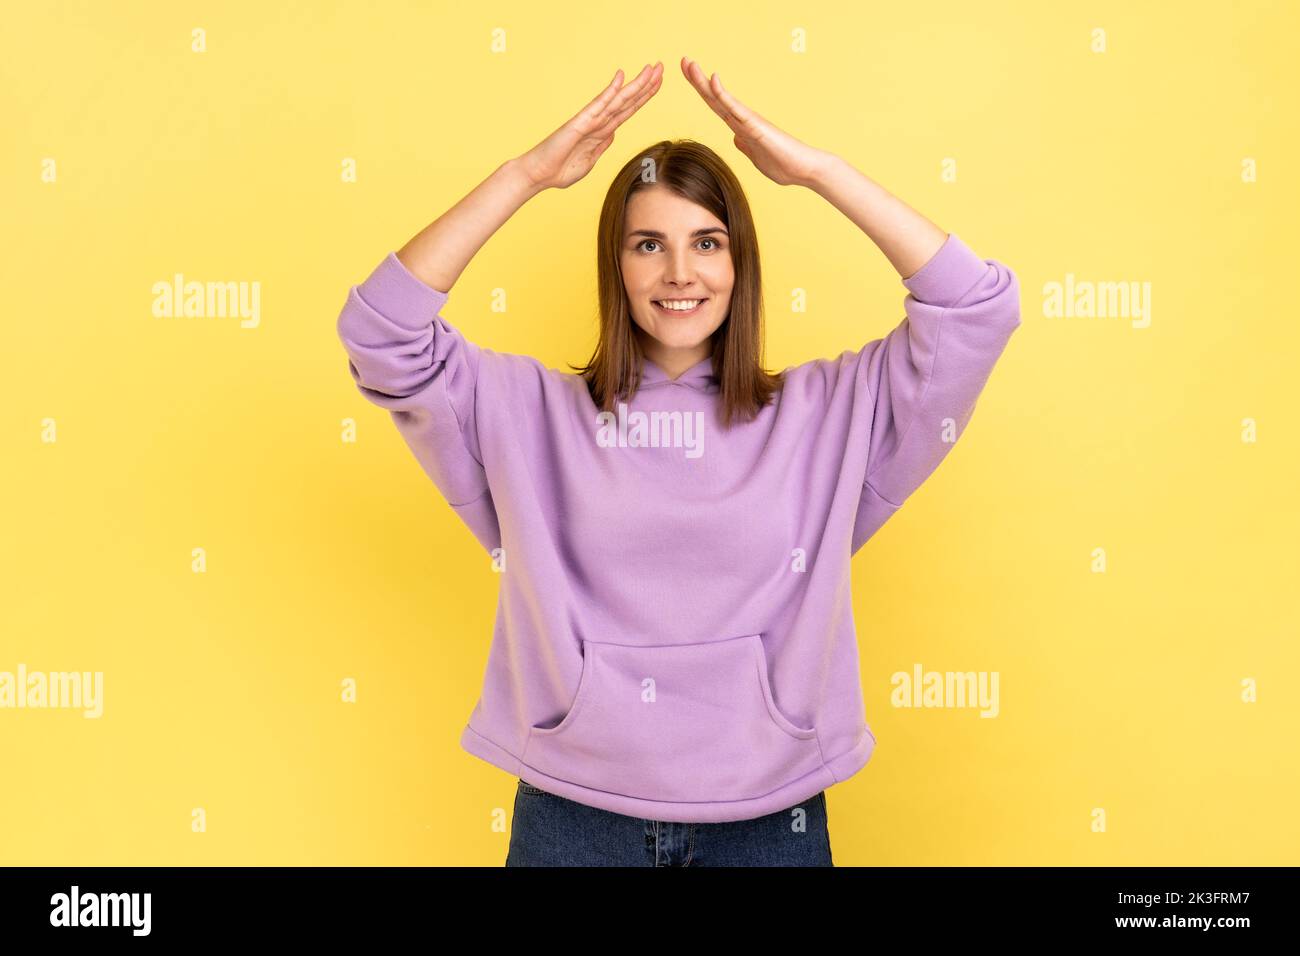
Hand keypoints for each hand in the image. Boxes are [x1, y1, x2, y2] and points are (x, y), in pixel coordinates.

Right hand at [519, 63, 663, 189]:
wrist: (540, 175)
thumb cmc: (560, 170)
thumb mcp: (590, 161)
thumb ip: (602, 146)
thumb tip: (612, 133)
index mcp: (603, 132)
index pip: (628, 110)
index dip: (644, 97)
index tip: (658, 83)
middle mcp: (599, 122)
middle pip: (628, 101)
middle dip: (645, 84)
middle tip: (661, 66)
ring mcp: (591, 121)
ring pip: (619, 100)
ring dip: (636, 85)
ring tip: (652, 69)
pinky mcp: (580, 123)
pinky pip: (598, 105)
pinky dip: (610, 91)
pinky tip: (621, 77)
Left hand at [680, 57, 829, 187]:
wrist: (803, 169)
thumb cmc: (783, 164)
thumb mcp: (755, 157)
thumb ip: (745, 145)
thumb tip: (736, 138)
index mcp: (740, 127)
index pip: (715, 105)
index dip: (701, 90)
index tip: (688, 75)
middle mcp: (742, 120)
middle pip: (714, 97)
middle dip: (697, 80)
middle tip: (684, 60)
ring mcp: (748, 121)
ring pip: (720, 98)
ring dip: (703, 81)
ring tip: (689, 64)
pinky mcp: (755, 126)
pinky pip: (735, 108)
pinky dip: (722, 93)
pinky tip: (713, 79)